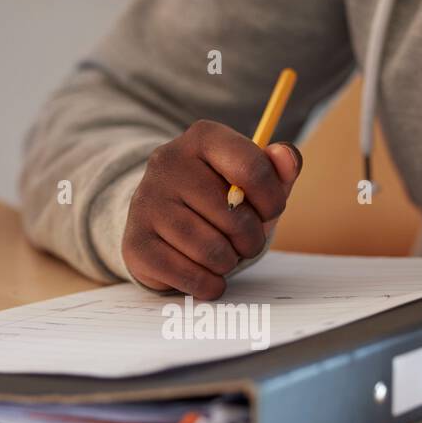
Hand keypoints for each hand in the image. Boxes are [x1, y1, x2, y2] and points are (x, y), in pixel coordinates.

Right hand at [123, 119, 301, 299]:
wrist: (163, 223)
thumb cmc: (218, 201)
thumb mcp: (253, 181)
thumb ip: (278, 169)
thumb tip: (286, 157)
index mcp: (203, 137)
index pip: (252, 168)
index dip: (272, 200)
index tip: (270, 211)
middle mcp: (168, 162)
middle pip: (233, 215)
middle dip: (251, 239)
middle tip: (245, 241)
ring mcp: (146, 201)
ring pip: (210, 250)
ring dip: (228, 263)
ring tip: (224, 256)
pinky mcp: (135, 242)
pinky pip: (188, 275)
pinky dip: (208, 285)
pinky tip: (208, 277)